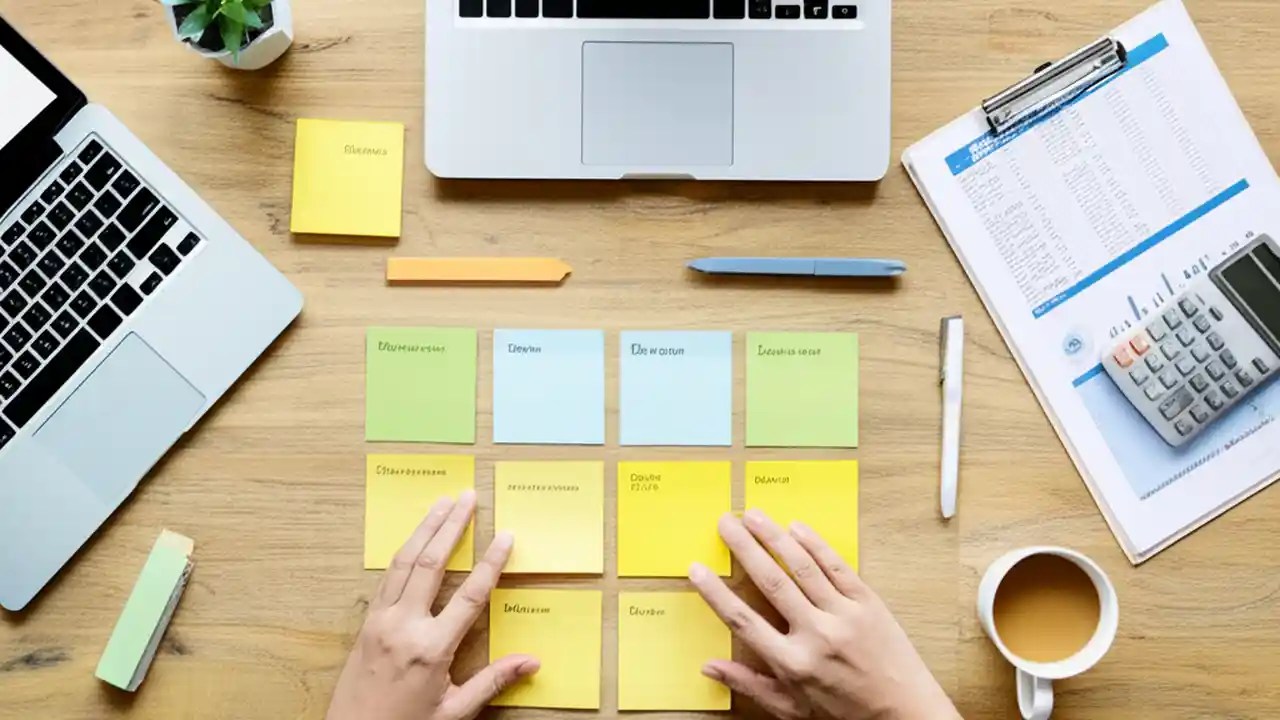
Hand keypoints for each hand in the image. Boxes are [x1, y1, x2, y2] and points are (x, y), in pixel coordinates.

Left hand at [326, 491, 538, 719]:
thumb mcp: (454, 712)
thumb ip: (492, 681)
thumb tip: (532, 661)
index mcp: (431, 649)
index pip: (470, 596)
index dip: (490, 563)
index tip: (505, 537)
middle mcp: (404, 627)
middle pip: (432, 563)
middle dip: (452, 526)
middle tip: (468, 497)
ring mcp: (381, 622)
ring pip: (404, 562)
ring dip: (424, 529)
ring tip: (442, 503)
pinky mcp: (366, 623)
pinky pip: (387, 578)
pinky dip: (403, 553)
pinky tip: (414, 539)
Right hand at [689, 510, 960, 719]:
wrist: (903, 713)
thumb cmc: (844, 711)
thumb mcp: (792, 708)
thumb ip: (750, 684)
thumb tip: (709, 667)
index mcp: (793, 663)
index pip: (744, 621)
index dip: (716, 593)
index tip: (697, 569)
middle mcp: (816, 636)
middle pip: (771, 582)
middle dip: (744, 548)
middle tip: (725, 523)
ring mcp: (844, 616)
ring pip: (803, 567)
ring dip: (775, 537)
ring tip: (753, 515)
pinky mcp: (868, 603)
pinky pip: (837, 567)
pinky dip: (815, 545)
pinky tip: (796, 528)